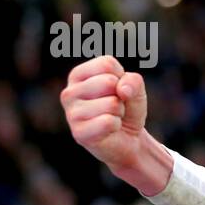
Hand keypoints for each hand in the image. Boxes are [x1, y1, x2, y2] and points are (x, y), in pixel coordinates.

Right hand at [60, 55, 168, 194]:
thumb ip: (133, 81)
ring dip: (119, 112)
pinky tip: (109, 130)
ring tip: (111, 118)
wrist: (128, 139)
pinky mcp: (78, 133)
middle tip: (115, 107)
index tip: (117, 90)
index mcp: (78, 75)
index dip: (121, 78)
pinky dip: (116, 125)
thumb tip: (121, 90)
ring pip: (112, 103)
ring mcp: (71, 113)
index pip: (107, 64)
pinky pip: (109, 121)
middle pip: (109, 82)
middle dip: (121, 97)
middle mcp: (69, 92)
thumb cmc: (127, 109)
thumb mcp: (135, 89)